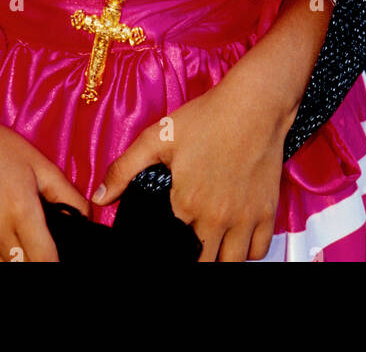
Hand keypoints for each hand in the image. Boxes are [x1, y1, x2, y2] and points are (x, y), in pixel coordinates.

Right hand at [0, 102, 90, 262]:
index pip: (45, 260)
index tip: (55, 257)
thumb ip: (67, 195)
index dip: (54, 263)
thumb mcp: (39, 164)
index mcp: (21, 209)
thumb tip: (85, 218)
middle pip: (23, 269)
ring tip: (13, 245)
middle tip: (35, 247)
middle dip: (34, 260)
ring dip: (10, 263)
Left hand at [92, 80, 285, 261]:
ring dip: (220, 258)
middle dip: (193, 256)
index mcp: (187, 204)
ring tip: (210, 245)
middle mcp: (216, 217)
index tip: (167, 238)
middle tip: (187, 243)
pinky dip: (248, 252)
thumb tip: (98, 198)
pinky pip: (259, 250)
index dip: (167, 247)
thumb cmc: (207, 117)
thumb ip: (124, 169)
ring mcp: (245, 217)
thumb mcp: (158, 137)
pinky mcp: (267, 211)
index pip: (172, 247)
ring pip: (232, 262)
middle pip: (203, 261)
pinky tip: (236, 239)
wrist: (254, 104)